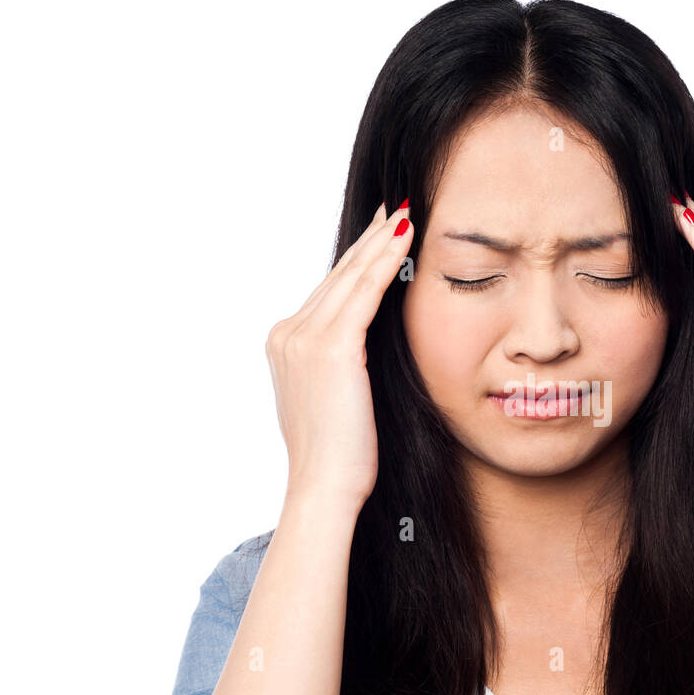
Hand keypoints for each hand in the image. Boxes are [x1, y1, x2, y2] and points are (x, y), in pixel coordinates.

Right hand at [264, 200, 412, 507]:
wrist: (325, 487)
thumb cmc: (340, 457)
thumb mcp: (335, 399)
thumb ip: (342, 364)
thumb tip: (365, 349)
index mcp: (285, 343)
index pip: (330, 291)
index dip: (358, 260)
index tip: (382, 233)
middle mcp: (288, 333)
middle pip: (338, 274)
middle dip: (370, 240)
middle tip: (397, 207)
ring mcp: (304, 337)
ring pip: (351, 276)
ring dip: (381, 240)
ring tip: (407, 211)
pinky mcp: (331, 347)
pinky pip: (364, 293)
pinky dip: (385, 261)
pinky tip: (405, 238)